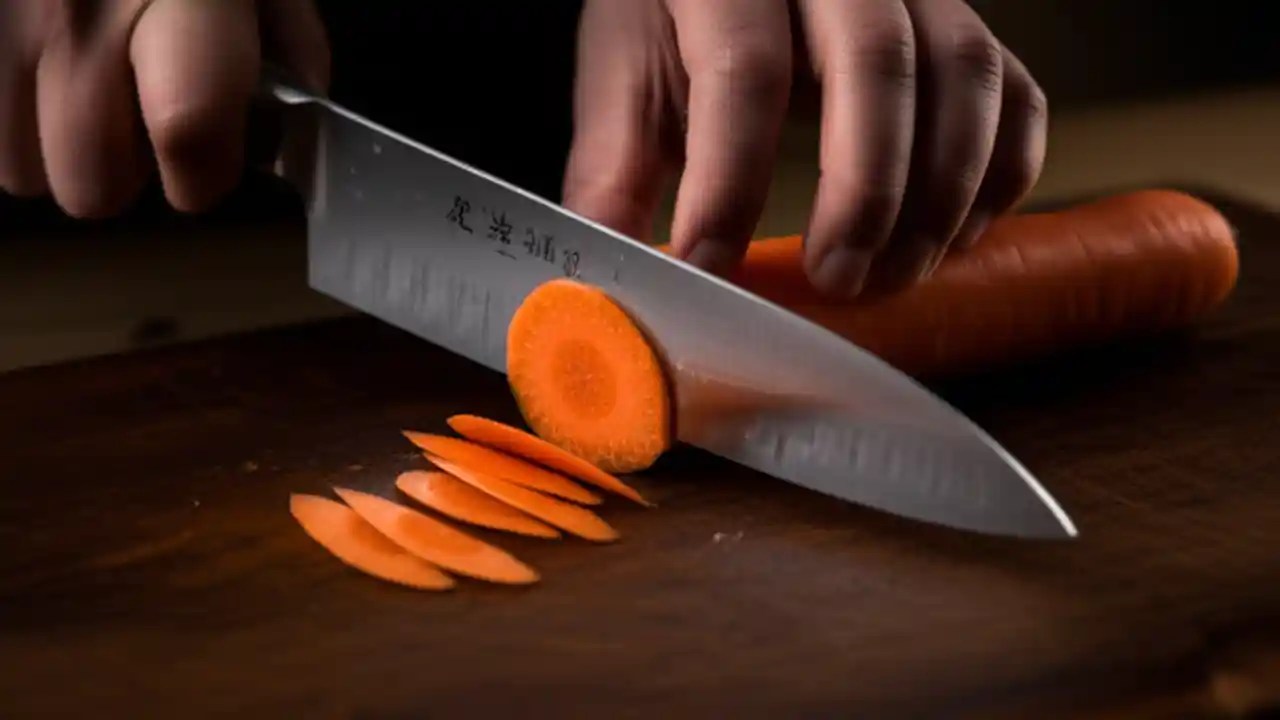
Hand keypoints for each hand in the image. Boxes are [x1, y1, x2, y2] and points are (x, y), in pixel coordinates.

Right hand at [0, 0, 327, 217]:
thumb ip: (287, 40)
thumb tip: (287, 116)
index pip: (190, 128)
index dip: (206, 175)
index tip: (209, 166)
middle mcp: (76, 14)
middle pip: (91, 184)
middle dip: (122, 170)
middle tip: (136, 120)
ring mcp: (3, 27)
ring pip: (21, 170)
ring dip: (54, 146)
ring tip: (79, 82)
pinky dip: (9, 113)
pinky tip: (37, 67)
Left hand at [563, 0, 1047, 297]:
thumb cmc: (677, 17)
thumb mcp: (626, 73)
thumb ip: (612, 169)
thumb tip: (604, 281)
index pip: (744, 71)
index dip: (729, 179)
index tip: (708, 268)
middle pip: (877, 63)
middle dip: (863, 190)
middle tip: (837, 279)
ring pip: (964, 75)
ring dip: (942, 191)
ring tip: (894, 273)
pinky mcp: (966, 25)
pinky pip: (1016, 93)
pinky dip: (1001, 173)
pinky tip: (954, 233)